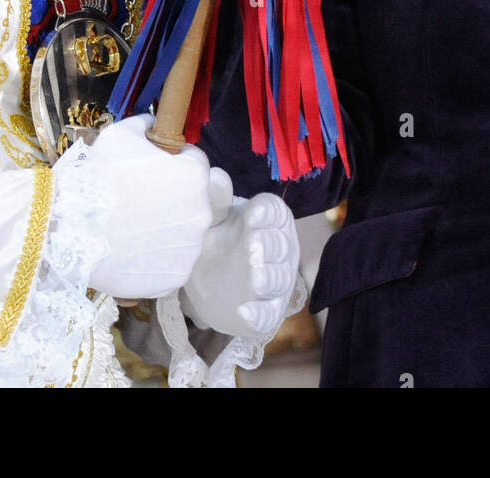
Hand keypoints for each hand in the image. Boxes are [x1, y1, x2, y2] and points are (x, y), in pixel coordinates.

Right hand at [55, 113, 214, 298]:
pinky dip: (159, 258)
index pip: (196, 163)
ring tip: (135, 228)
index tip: (154, 171)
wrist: (72, 227)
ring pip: (186, 233)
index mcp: (196, 174)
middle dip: (178, 197)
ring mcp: (190, 248)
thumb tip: (152, 124)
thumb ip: (145, 125)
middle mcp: (202, 212)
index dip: (175, 164)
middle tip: (145, 201)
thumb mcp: (121, 134)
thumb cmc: (98, 176)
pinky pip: (173, 262)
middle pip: (196, 200)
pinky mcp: (176, 277)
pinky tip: (135, 251)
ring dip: (169, 229)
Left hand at [181, 191, 299, 338]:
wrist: (208, 279)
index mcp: (271, 219)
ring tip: (254, 279)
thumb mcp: (213, 217)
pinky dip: (259, 315)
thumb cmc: (218, 236)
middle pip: (282, 245)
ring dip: (268, 279)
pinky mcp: (268, 309)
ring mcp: (277, 280)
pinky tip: (244, 312)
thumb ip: (215, 199)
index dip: (266, 213)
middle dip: (269, 246)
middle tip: (253, 246)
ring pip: (280, 279)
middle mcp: (282, 248)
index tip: (252, 215)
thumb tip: (214, 175)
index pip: (276, 212)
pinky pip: (268, 314)